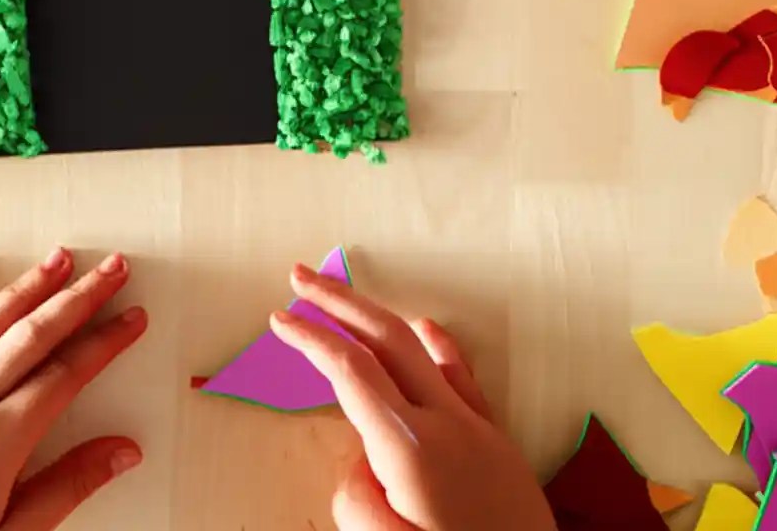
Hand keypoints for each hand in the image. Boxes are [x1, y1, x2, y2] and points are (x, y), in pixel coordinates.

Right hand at [270, 265, 554, 530]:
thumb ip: (356, 499)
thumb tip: (362, 464)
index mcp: (409, 446)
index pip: (349, 371)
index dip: (310, 338)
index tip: (278, 319)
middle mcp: (445, 422)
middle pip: (384, 339)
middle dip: (339, 302)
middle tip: (300, 276)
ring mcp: (477, 428)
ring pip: (422, 350)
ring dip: (379, 318)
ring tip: (347, 301)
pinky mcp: (497, 444)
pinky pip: (465, 378)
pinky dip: (438, 346)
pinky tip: (428, 330)